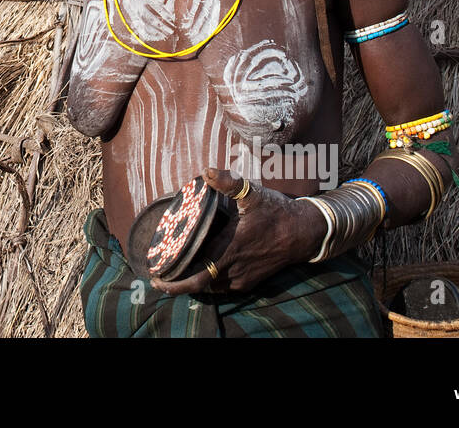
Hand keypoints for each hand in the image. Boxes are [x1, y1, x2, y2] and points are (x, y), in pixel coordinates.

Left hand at [150, 168, 325, 295]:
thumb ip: (228, 182)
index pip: (195, 271)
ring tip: (173, 274)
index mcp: (229, 248)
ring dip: (191, 284)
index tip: (155, 272)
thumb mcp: (252, 193)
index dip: (174, 276)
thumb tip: (206, 171)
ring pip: (210, 288)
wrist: (303, 233)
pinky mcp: (249, 282)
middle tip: (157, 281)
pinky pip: (223, 288)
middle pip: (197, 286)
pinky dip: (208, 284)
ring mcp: (242, 277)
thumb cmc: (276, 212)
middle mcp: (233, 267)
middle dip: (175, 287)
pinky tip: (199, 273)